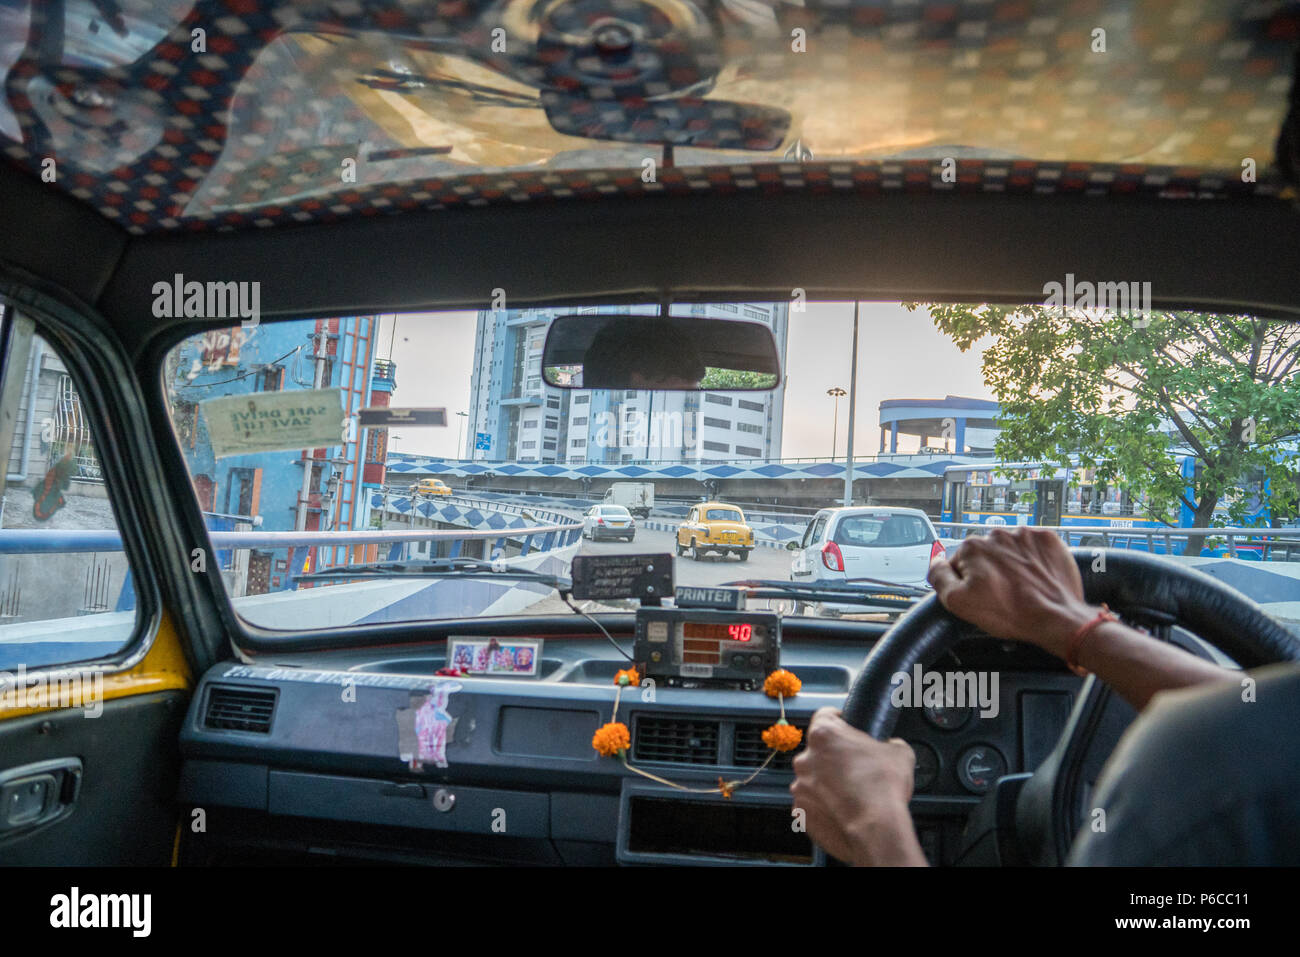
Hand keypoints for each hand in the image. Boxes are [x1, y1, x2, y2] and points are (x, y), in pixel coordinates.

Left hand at [790, 707, 925, 865]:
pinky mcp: (800, 812)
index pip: (825, 716)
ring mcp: (800, 786)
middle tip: (857, 768)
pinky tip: (843, 810)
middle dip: (835, 757)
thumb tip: (891, 746)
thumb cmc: (883, 789)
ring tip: (852, 794)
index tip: (847, 727)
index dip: (840, 721)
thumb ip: (889, 743)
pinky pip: (811, 804)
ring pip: (813, 779)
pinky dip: (824, 806)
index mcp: (824, 735)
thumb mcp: (899, 752)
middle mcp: (805, 758)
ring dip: (828, 783)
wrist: (876, 830)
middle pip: (818, 750)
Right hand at [927, 526, 1097, 657]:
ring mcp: (1025, 535)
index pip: (960, 562)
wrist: (1057, 617)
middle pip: (985, 554)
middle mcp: (997, 535)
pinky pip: (1033, 547)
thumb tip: (935, 561)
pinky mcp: (1047, 540)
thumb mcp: (958, 602)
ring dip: (1011, 564)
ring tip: (1021, 587)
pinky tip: (1035, 577)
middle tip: (1001, 593)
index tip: (981, 594)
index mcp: (972, 547)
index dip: (968, 581)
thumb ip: (938, 577)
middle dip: (990, 571)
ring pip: (1009, 550)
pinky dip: (1033, 559)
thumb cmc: (1010, 613)